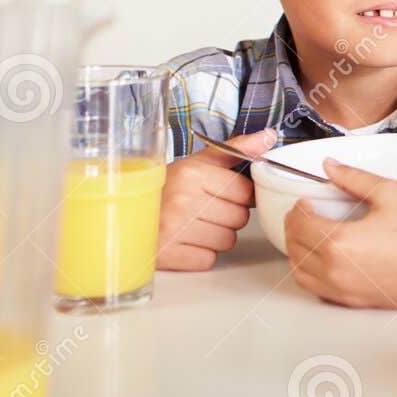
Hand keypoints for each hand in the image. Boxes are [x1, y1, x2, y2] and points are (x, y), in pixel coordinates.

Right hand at [157, 129, 271, 270]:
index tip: (218, 193)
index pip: (246, 193)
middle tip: (203, 209)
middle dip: (228, 215)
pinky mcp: (167, 254)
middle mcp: (183, 200)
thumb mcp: (199, 162)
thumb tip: (270, 136)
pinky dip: (200, 254)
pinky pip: (208, 259)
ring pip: (227, 241)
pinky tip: (184, 240)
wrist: (126, 212)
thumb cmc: (168, 187)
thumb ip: (237, 148)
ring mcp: (173, 229)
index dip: (237, 195)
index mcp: (193, 173)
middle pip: (239, 218)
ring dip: (216, 236)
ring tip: (193, 224)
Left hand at [283, 159, 396, 308]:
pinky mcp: (356, 302)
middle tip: (305, 214)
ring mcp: (345, 291)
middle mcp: (337, 271)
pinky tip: (326, 260)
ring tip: (310, 236)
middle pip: (295, 248)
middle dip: (294, 228)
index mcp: (341, 242)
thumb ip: (354, 178)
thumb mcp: (389, 193)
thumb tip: (330, 166)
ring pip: (301, 274)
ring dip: (298, 253)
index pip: (300, 224)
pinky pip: (319, 290)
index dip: (299, 208)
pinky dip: (313, 274)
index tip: (306, 200)